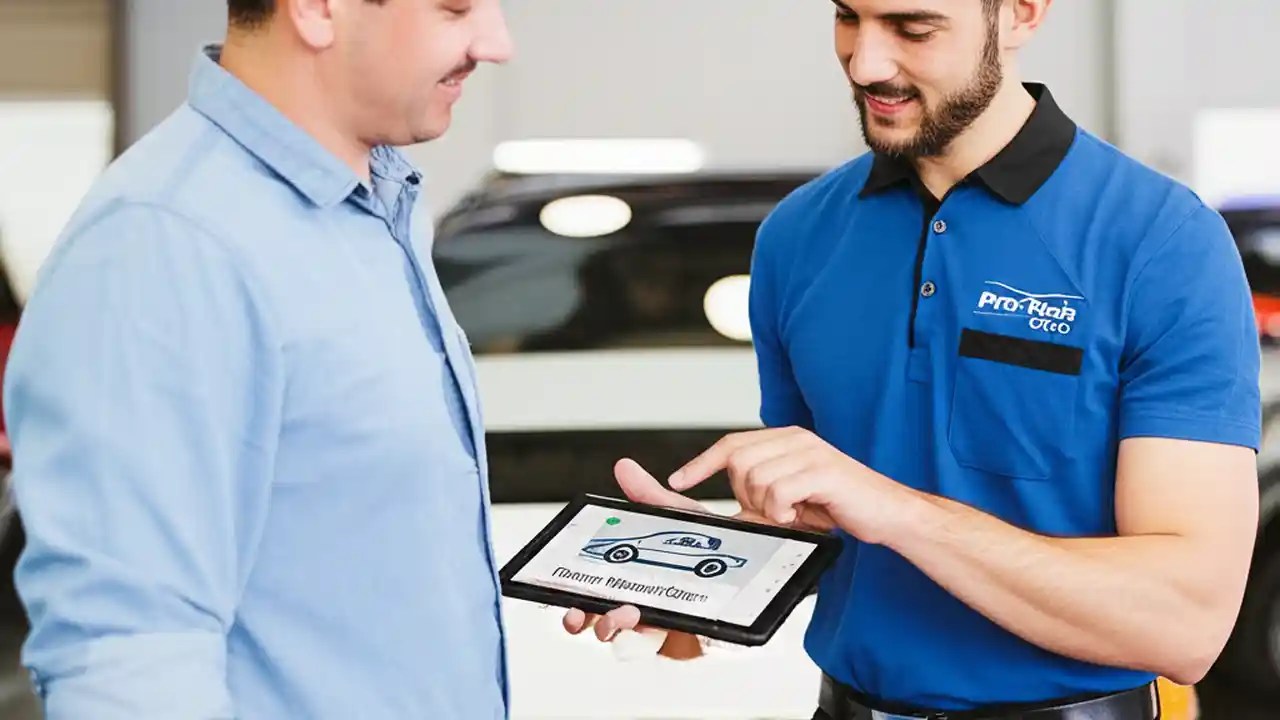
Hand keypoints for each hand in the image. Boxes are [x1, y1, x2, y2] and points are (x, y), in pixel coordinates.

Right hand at [561, 458, 767, 659]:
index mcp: (632, 587)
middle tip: (591, 616)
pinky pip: (670, 651)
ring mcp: (668, 632)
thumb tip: (623, 466)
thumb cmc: (715, 550)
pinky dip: (661, 642)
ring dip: (622, 633)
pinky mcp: (694, 645)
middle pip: (606, 628)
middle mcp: (645, 612)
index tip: (571, 609)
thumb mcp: (681, 522)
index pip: (595, 604)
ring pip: (632, 643)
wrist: (764, 566)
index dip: (577, 611)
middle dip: (594, 624)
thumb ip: (650, 499)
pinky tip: (659, 629)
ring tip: (627, 615)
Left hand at [668, 426, 914, 544]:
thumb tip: (719, 515)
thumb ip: (758, 499)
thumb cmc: (837, 507)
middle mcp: (794, 439)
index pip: (731, 445)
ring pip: (755, 479)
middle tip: (775, 512)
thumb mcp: (789, 500)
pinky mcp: (821, 470)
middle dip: (746, 496)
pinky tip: (803, 514)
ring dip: (769, 508)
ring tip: (796, 513)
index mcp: (784, 440)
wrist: (887, 513)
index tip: (676, 482)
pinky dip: (784, 511)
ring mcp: (808, 451)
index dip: (700, 464)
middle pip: (737, 462)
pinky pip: (778, 491)